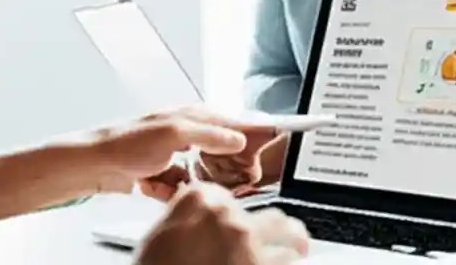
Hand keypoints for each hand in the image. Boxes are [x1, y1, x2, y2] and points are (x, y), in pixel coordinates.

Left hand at [89, 107, 276, 198]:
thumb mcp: (176, 134)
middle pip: (214, 153)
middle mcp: (184, 131)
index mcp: (191, 115)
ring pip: (195, 174)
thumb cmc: (129, 141)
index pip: (229, 123)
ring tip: (168, 181)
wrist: (95, 163)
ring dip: (183, 183)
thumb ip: (209, 135)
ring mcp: (172, 153)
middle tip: (211, 179)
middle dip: (212, 169)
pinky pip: (176, 186)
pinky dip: (166, 190)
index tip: (256, 155)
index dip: (243, 139)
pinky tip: (152, 186)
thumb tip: (238, 138)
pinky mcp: (160, 172)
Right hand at [135, 183, 308, 264]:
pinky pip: (289, 262)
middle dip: (284, 229)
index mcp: (200, 200)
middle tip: (290, 238)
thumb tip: (197, 213)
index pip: (231, 198)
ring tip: (295, 254)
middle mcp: (228, 217)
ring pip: (290, 238)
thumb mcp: (159, 234)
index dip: (239, 213)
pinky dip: (290, 264)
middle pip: (273, 216)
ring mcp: (248, 243)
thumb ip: (184, 214)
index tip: (244, 222)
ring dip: (292, 249)